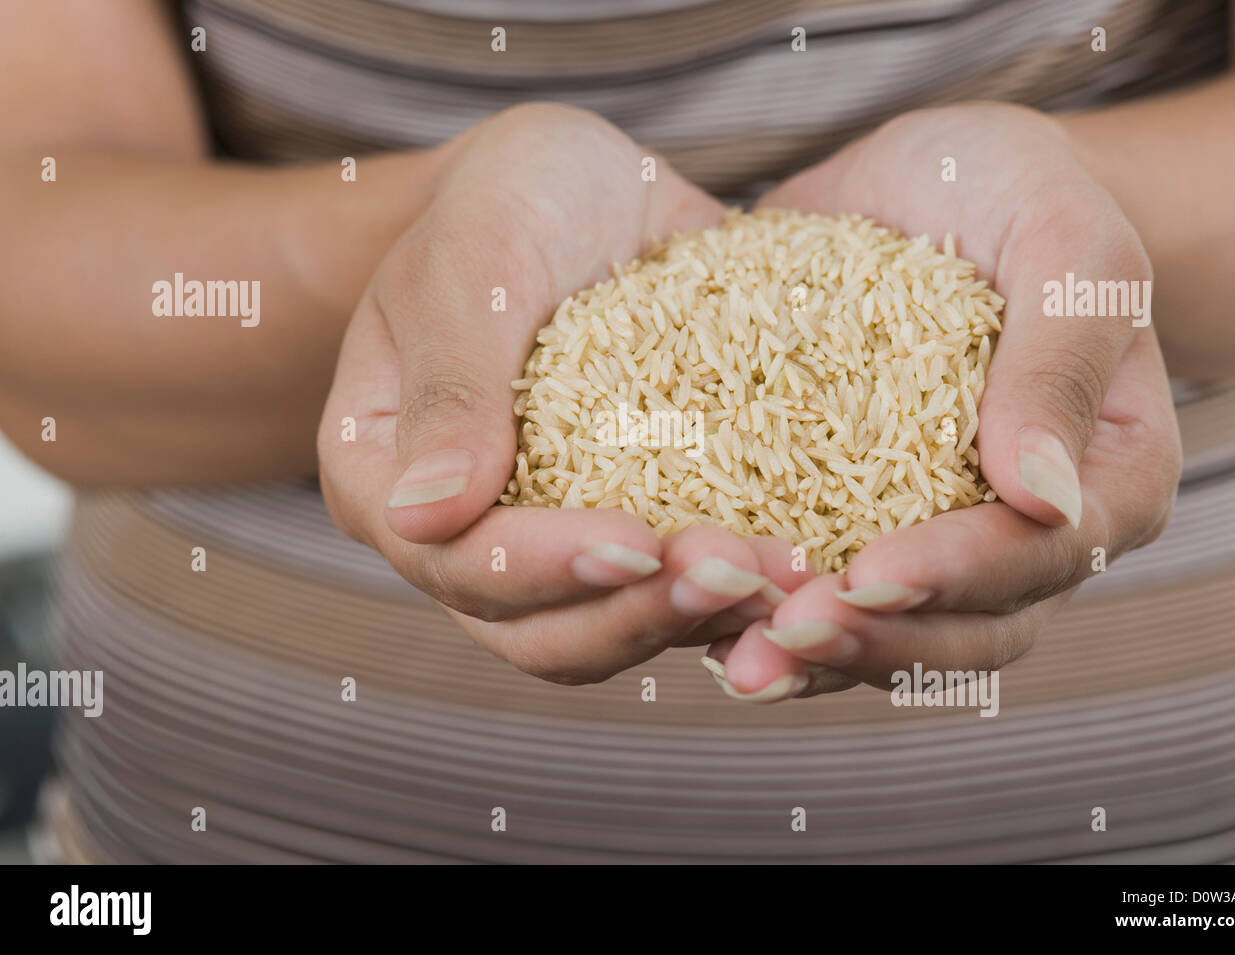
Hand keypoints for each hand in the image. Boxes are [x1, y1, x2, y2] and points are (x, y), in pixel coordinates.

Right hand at [318, 104, 812, 683]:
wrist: (575, 192)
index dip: (541, 567)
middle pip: (531, 629)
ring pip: (607, 629)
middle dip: (633, 613)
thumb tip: (423, 517)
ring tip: (784, 579)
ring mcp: (545, 542)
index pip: (452, 558)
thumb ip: (450, 382)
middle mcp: (458, 533)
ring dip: (694, 618)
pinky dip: (731, 593)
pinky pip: (670, 591)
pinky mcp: (624, 528)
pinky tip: (801, 568)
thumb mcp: (473, 258)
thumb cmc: (506, 201)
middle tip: (733, 573)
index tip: (636, 541)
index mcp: (382, 476)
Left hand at [711, 103, 1181, 699]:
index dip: (959, 574)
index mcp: (1110, 474)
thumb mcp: (1058, 237)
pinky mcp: (867, 526)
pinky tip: (704, 632)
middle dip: (877, 641)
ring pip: (898, 638)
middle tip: (782, 634)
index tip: (870, 571)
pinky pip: (831, 600)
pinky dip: (774, 621)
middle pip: (971, 628)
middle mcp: (1035, 532)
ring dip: (819, 660)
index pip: (1044, 554)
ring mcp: (948, 539)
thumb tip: (1043, 497)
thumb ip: (1063, 352)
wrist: (928, 186)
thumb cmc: (1009, 190)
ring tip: (734, 661)